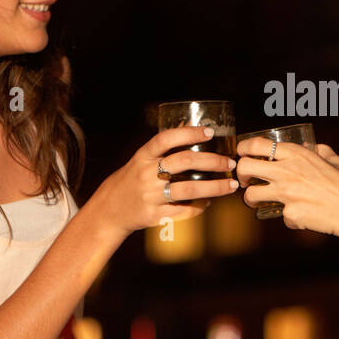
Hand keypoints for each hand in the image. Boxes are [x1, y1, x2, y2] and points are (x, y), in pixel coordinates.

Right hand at [91, 125, 238, 234]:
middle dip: (212, 161)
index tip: (210, 132)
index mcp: (142, 157)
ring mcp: (150, 196)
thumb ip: (163, 147)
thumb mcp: (140, 160)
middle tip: (230, 163)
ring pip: (189, 189)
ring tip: (231, 185)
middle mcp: (146, 174)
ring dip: (215, 187)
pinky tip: (209, 202)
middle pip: (184, 162)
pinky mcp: (154, 215)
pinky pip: (184, 211)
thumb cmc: (129, 181)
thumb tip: (187, 123)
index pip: (166, 139)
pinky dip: (200, 207)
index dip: (188, 133)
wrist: (108, 211)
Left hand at [234, 139, 338, 238]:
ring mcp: (286, 194)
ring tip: (258, 202)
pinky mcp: (290, 214)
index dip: (244, 148)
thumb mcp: (336, 161)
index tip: (242, 153)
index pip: (257, 145)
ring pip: (250, 195)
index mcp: (297, 154)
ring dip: (251, 199)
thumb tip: (316, 146)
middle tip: (245, 180)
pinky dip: (290, 217)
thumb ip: (323, 151)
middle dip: (240, 174)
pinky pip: (281, 216)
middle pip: (244, 168)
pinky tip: (302, 216)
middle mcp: (287, 171)